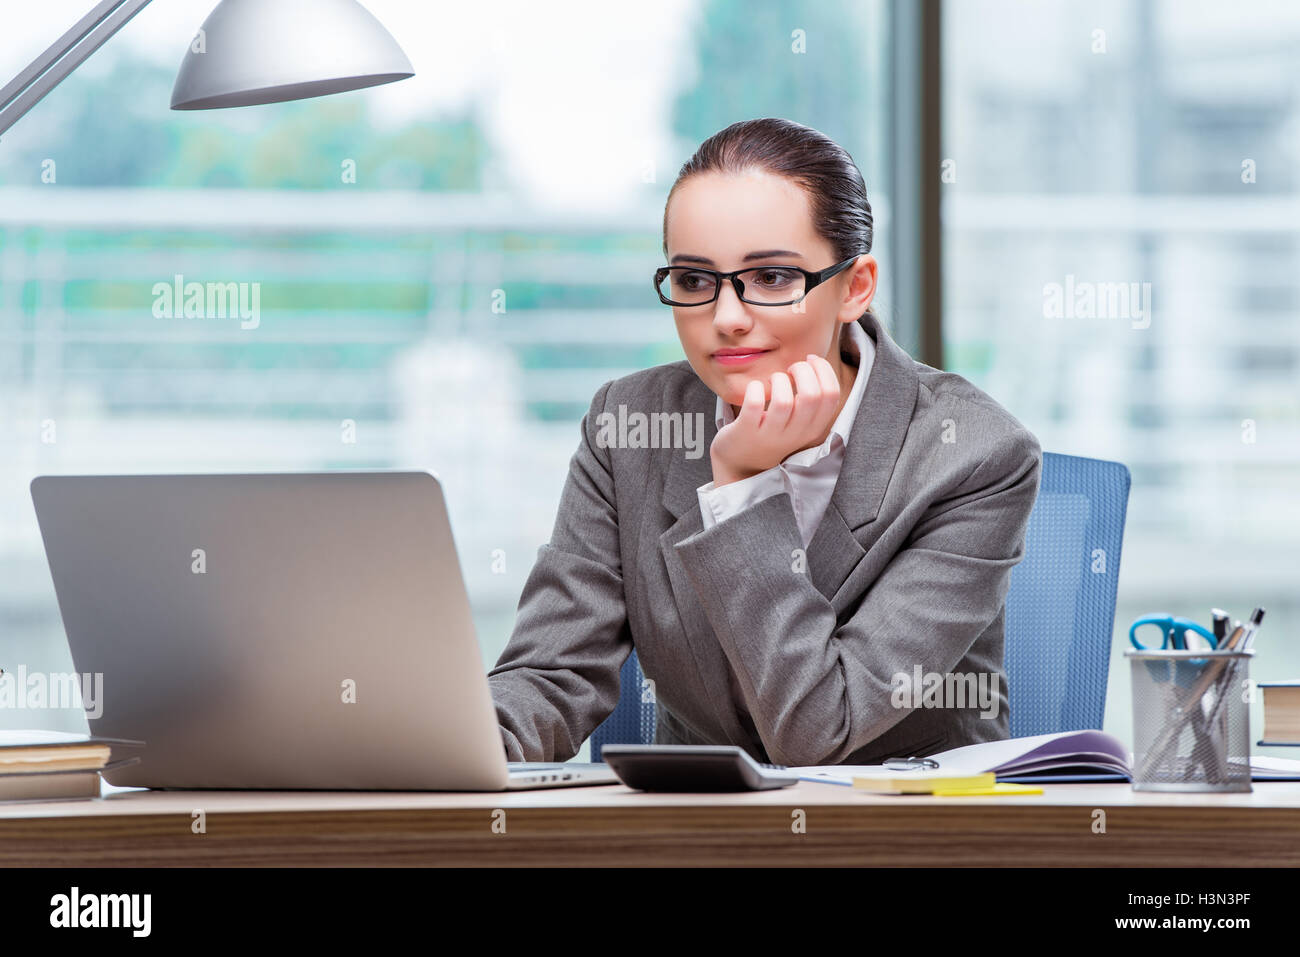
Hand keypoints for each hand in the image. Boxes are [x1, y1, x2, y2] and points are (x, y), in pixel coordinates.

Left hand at [709, 353, 841, 486]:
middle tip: (790, 369)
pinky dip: (755, 388)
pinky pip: (754, 405)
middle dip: (802, 370)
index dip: (823, 370)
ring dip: (779, 379)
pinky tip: (754, 387)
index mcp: (813, 428)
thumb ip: (811, 398)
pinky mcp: (746, 432)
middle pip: (812, 396)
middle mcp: (795, 434)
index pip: (832, 395)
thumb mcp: (800, 422)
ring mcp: (771, 435)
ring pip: (784, 402)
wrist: (742, 463)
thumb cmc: (773, 431)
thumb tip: (814, 359)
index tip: (809, 361)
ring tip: (773, 379)